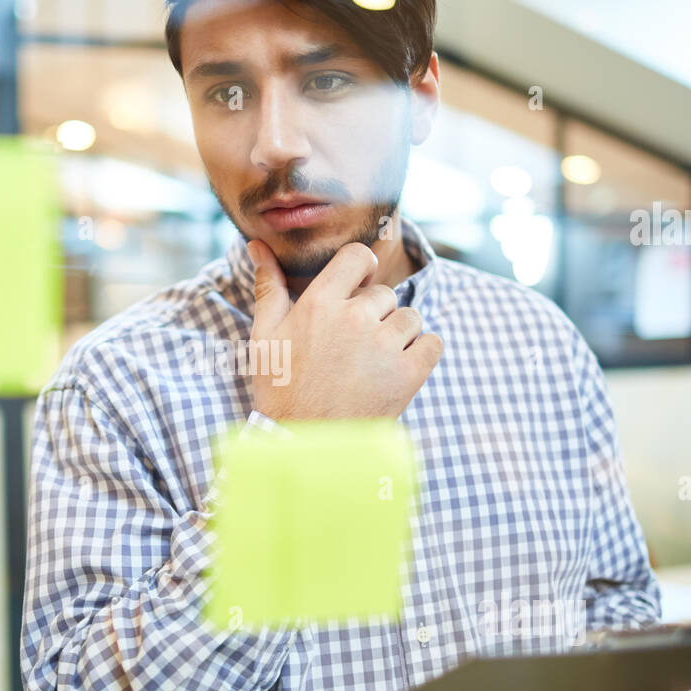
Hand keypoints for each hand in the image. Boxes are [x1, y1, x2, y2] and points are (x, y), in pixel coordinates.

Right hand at [246, 238, 442, 421]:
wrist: (305, 446)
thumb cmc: (281, 389)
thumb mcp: (265, 336)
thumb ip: (268, 286)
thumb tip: (257, 244)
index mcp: (319, 303)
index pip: (358, 256)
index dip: (362, 268)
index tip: (358, 287)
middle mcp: (354, 318)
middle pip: (385, 293)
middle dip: (375, 314)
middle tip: (356, 346)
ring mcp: (384, 346)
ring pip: (411, 317)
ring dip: (399, 334)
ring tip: (375, 362)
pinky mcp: (409, 374)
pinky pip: (433, 343)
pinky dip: (423, 352)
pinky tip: (400, 368)